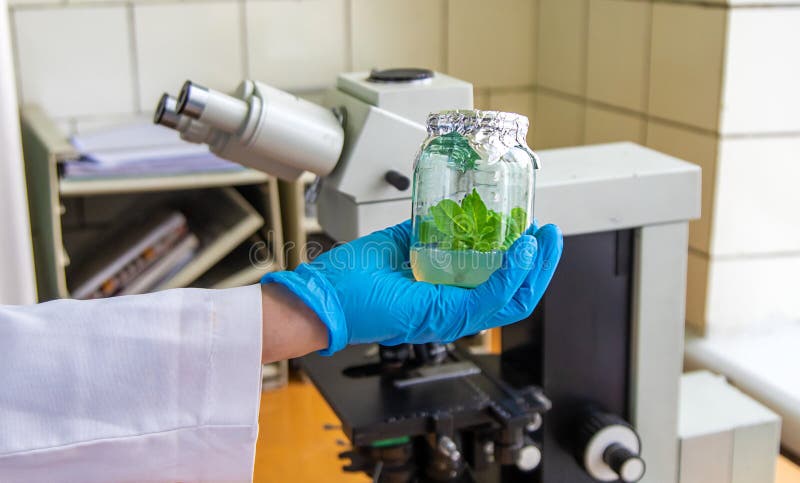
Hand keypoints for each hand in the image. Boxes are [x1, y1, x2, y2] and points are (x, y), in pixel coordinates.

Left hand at [261, 220, 562, 354]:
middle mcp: (451, 312)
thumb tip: (447, 212)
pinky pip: (490, 299)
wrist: (322, 297)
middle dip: (539, 266)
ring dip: (534, 269)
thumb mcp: (399, 246)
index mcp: (444, 299)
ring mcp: (448, 316)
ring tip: (544, 240)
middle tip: (550, 236)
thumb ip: (427, 234)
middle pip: (513, 296)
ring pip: (511, 300)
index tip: (531, 233)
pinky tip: (520, 250)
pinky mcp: (440, 315)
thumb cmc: (350, 280)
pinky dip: (511, 274)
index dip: (521, 263)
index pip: (496, 287)